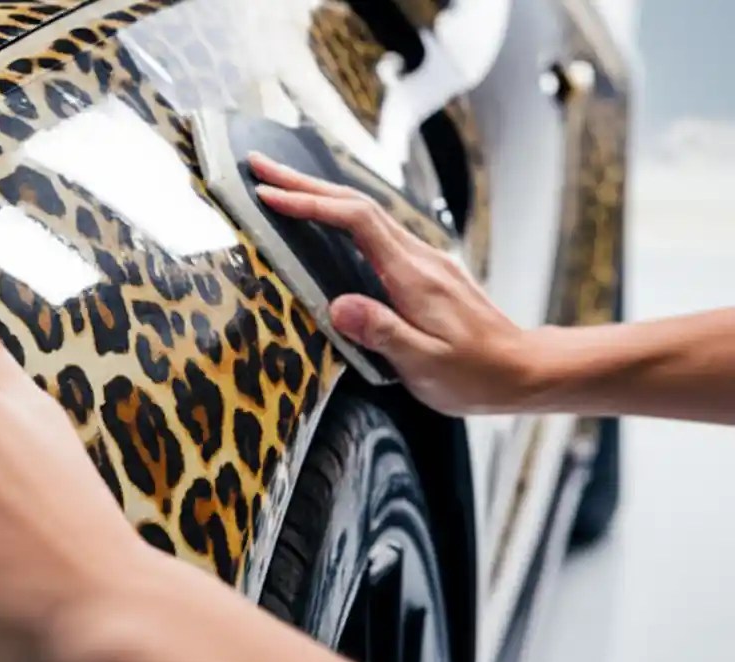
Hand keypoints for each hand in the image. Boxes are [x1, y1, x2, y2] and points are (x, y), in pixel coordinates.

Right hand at [248, 151, 542, 414]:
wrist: (523, 369)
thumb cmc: (474, 373)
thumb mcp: (424, 364)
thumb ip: (381, 332)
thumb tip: (337, 306)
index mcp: (412, 275)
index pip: (356, 221)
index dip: (310, 203)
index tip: (270, 194)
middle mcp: (418, 257)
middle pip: (356, 203)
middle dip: (304, 182)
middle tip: (261, 165)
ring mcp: (423, 260)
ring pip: (365, 213)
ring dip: (321, 194)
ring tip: (282, 185)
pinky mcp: (423, 270)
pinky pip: (375, 229)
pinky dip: (342, 214)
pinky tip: (328, 217)